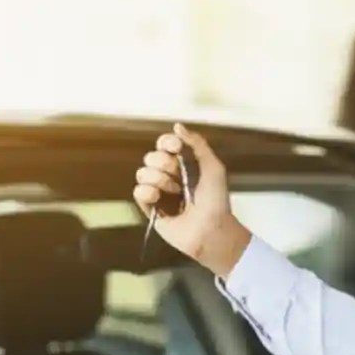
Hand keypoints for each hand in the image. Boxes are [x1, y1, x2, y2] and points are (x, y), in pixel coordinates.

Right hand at [132, 123, 250, 276]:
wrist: (211, 229)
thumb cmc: (217, 200)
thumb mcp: (214, 167)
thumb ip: (197, 144)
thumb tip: (177, 126)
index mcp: (184, 164)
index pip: (165, 144)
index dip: (166, 143)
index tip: (176, 148)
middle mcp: (169, 176)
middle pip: (151, 156)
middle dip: (164, 162)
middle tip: (178, 174)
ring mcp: (158, 192)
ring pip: (142, 172)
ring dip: (157, 178)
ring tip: (173, 190)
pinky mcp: (150, 208)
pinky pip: (138, 191)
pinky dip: (147, 192)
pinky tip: (158, 198)